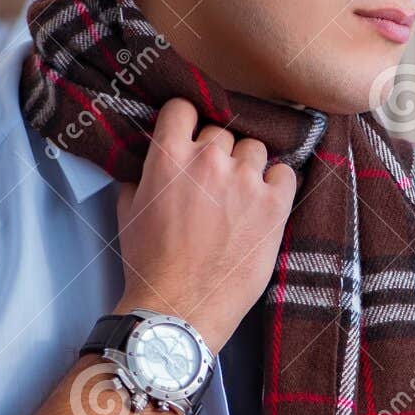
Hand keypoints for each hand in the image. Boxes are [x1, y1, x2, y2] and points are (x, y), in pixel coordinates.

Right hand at [113, 97, 298, 352]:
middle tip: (212, 182)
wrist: (178, 307)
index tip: (191, 134)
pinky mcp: (273, 205)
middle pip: (221, 132)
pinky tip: (265, 201)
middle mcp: (209, 160)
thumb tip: (148, 164)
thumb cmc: (149, 264)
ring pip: (254, 148)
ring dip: (247, 166)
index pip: (183, 107)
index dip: (187, 121)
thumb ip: (141, 176)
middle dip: (216, 153)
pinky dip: (277, 183)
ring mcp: (244, 181)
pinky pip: (285, 173)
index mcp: (169, 156)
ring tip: (239, 195)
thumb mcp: (128, 211)